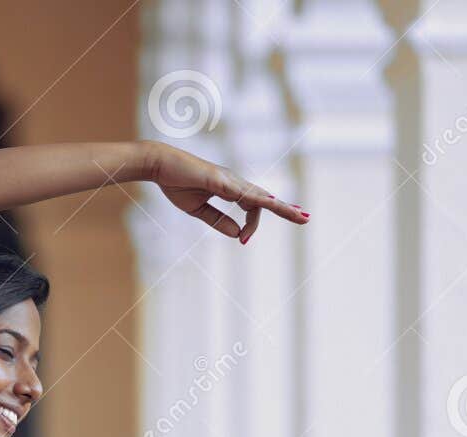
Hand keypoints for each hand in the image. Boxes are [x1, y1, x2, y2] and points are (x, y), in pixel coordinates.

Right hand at [145, 140, 308, 242]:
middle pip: (264, 200)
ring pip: (260, 196)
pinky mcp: (221, 180)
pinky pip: (244, 193)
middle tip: (306, 218)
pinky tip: (273, 204)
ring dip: (282, 206)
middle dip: (286, 209)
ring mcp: (230, 180)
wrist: (160, 165)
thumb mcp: (198, 209)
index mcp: (230, 189)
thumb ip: (217, 221)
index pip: (251, 207)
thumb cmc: (176, 183)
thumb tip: (237, 235)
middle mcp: (235, 182)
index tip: (243, 242)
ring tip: (300, 215)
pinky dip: (260, 201)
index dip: (251, 226)